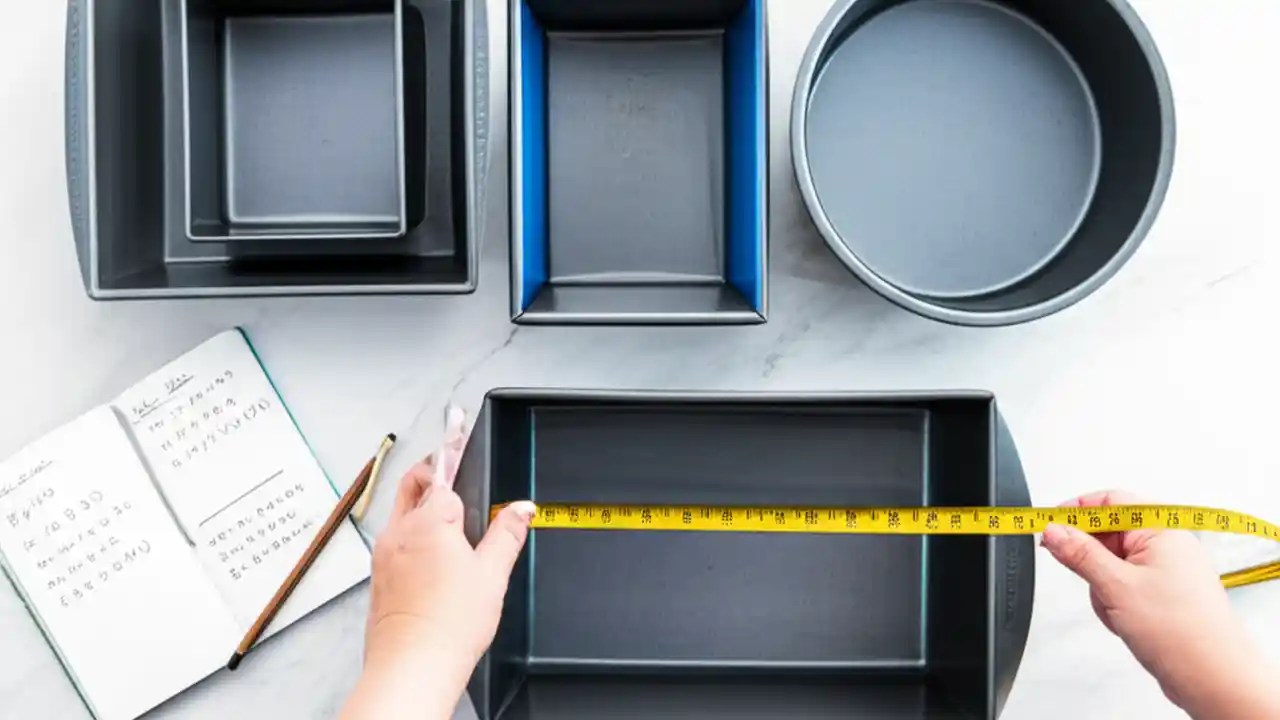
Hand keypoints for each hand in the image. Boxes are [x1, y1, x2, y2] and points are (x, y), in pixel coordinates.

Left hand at [341, 410, 535, 719]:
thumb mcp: (492, 574)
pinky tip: (432, 551)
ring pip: (401, 511)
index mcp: (429, 522)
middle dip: (431, 469)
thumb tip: (521, 507)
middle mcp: (399, 532)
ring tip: (448, 513)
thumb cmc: (448, 625)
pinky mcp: (379, 576)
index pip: (442, 474)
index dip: (454, 454)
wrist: (412, 667)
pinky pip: (395, 539)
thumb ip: (506, 533)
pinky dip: (412, 531)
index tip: (457, 427)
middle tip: (449, 461)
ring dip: (421, 502)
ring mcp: (384, 554)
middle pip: (412, 484)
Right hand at [1041, 490, 1277, 719]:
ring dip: (1103, 585)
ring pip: (1112, 563)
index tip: (1049, 524)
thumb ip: (1080, 554)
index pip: (1110, 502)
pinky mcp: (1162, 594)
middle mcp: (1166, 545)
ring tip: (1115, 609)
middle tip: (1082, 575)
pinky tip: (1123, 619)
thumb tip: (1054, 530)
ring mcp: (1165, 570)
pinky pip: (1123, 585)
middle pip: (1109, 533)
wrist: (1213, 678)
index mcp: (1162, 530)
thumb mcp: (1116, 586)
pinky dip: (1114, 600)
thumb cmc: (1181, 631)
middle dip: (1090, 558)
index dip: (1076, 510)